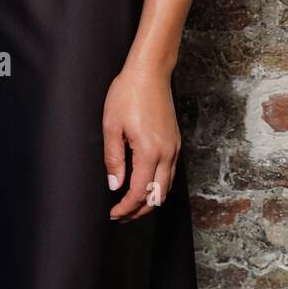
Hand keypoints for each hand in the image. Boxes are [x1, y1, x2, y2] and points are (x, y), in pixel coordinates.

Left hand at [102, 63, 180, 221]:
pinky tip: (144, 185)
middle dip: (139, 211)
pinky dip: (158, 186)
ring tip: (131, 205)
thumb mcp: (111, 126)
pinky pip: (170, 173)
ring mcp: (174, 148)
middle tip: (121, 216)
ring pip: (166, 187)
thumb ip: (113, 159)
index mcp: (149, 151)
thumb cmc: (127, 94)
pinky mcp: (176, 142)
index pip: (139, 192)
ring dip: (150, 200)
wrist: (149, 72)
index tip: (112, 213)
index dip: (125, 207)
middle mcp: (167, 153)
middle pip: (157, 196)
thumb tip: (115, 186)